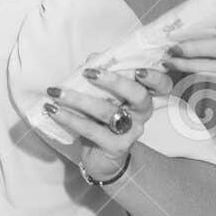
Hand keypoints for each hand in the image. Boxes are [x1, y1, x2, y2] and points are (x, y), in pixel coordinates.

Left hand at [43, 66, 170, 182]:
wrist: (102, 158)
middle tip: (88, 72)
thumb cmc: (103, 119)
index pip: (162, 85)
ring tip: (57, 92)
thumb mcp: (104, 95)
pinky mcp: (116, 146)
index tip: (138, 69)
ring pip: (108, 112)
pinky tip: (54, 110)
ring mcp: (131, 131)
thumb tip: (93, 57)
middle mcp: (142, 114)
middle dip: (114, 81)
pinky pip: (91, 129)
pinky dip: (70, 118)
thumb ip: (101, 74)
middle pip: (139, 95)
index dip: (155, 77)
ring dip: (78, 99)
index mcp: (143, 96)